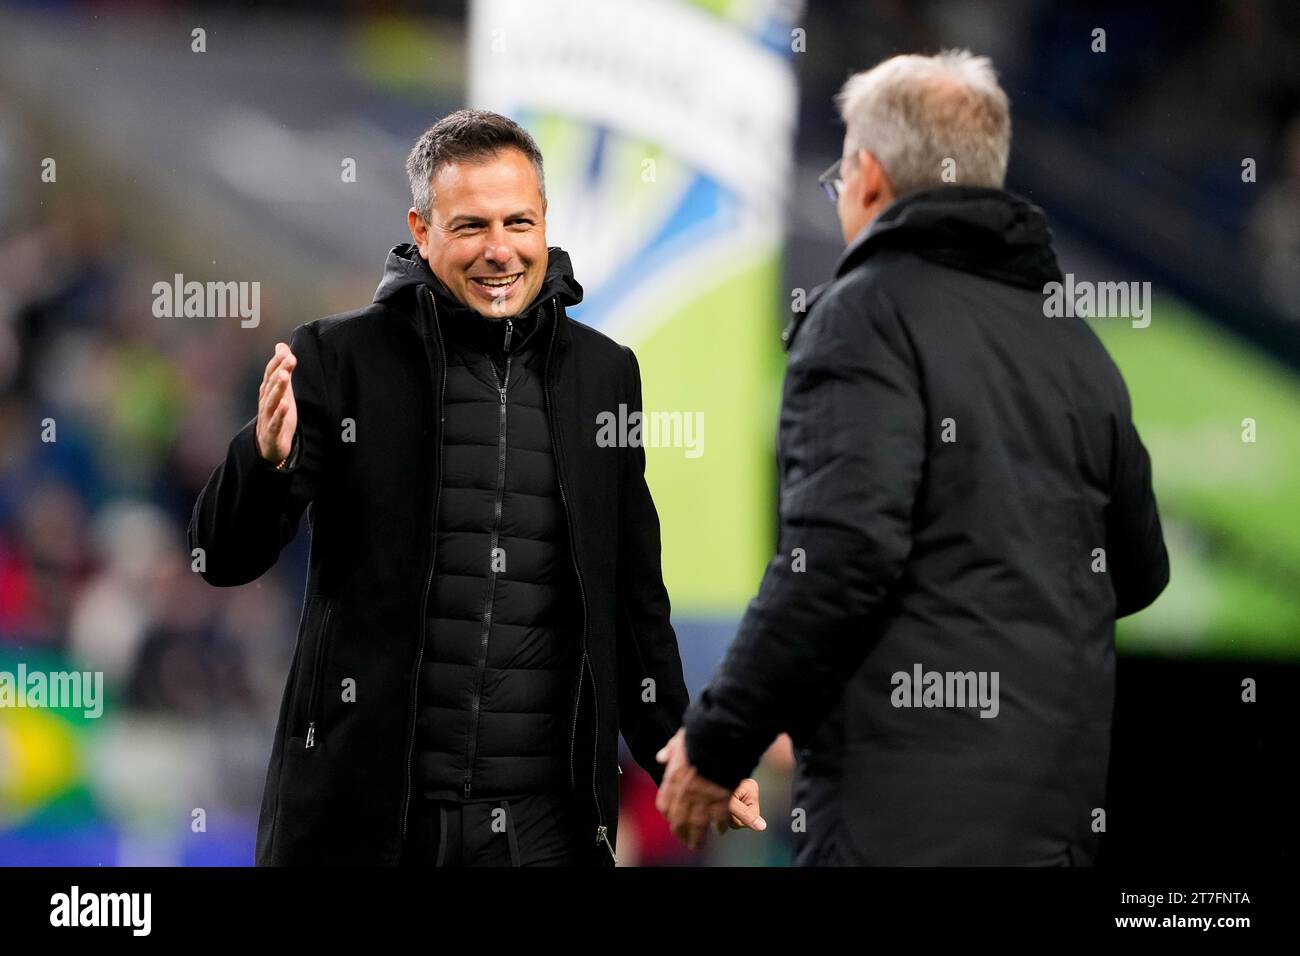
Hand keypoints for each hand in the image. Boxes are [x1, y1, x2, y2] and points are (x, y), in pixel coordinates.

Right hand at [256, 342, 296, 465]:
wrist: (269, 445)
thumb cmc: (277, 414)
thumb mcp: (282, 391)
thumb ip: (283, 369)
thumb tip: (282, 346)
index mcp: (267, 391)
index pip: (270, 374)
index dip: (278, 362)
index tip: (286, 351)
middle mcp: (265, 402)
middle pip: (271, 385)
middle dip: (280, 371)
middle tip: (289, 358)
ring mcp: (268, 417)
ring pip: (272, 401)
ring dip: (278, 388)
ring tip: (285, 376)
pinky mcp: (273, 432)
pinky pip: (276, 422)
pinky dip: (280, 413)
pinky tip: (285, 404)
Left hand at [655, 728, 765, 849]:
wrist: (722, 738)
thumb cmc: (700, 736)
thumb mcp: (679, 740)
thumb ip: (670, 751)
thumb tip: (661, 757)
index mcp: (673, 778)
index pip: (665, 805)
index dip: (668, 814)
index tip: (671, 818)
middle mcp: (686, 793)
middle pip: (679, 821)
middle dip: (681, 832)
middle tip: (684, 839)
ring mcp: (705, 799)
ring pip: (698, 826)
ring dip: (697, 838)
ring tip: (698, 844)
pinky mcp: (723, 801)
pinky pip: (720, 820)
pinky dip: (721, 827)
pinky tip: (721, 830)